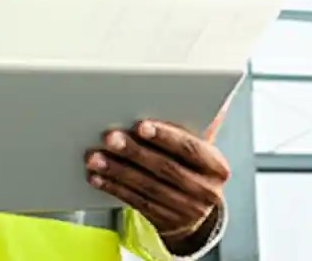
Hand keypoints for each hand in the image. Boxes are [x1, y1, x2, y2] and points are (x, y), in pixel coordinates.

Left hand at [84, 119, 229, 249]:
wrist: (195, 210)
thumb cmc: (192, 166)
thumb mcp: (200, 147)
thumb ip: (193, 124)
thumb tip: (187, 88)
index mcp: (216, 166)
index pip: (190, 148)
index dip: (164, 136)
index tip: (140, 125)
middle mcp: (206, 190)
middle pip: (165, 168)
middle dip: (134, 151)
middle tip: (109, 137)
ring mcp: (187, 210)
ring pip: (147, 187)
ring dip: (117, 171)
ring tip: (95, 157)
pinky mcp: (166, 222)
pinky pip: (137, 203)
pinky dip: (115, 188)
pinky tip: (98, 177)